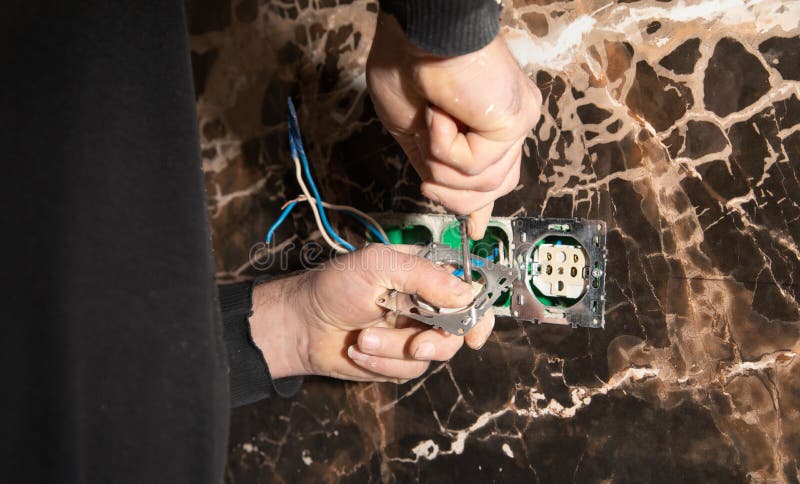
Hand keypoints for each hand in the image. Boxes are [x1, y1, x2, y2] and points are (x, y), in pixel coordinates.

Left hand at [249, 245, 494, 381]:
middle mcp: (426, 303)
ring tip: (362, 338)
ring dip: (395, 349)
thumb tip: (466, 294)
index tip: (473, 330)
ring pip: (434, 352)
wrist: (301, 325)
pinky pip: (410, 369)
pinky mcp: (400, 359)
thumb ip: (423, 275)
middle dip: (436, 339)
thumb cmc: (334, 286)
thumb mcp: (377, 265)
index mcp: (425, 272)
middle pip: (460, 327)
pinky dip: (383, 362)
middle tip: (416, 344)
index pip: (469, 288)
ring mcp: (415, 332)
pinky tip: (359, 350)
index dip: (478, 309)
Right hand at [366, 12, 541, 238]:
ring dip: (441, 162)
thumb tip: (456, 210)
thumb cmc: (407, 68)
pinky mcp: (515, 122)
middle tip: (427, 150)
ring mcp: (514, 126)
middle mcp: (506, 128)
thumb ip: (437, 172)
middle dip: (451, 189)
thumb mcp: (413, 134)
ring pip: (480, 186)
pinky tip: (441, 114)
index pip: (494, 178)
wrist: (414, 36)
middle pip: (491, 191)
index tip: (475, 229)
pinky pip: (475, 166)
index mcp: (484, 129)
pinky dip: (445, 145)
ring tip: (432, 121)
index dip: (480, 206)